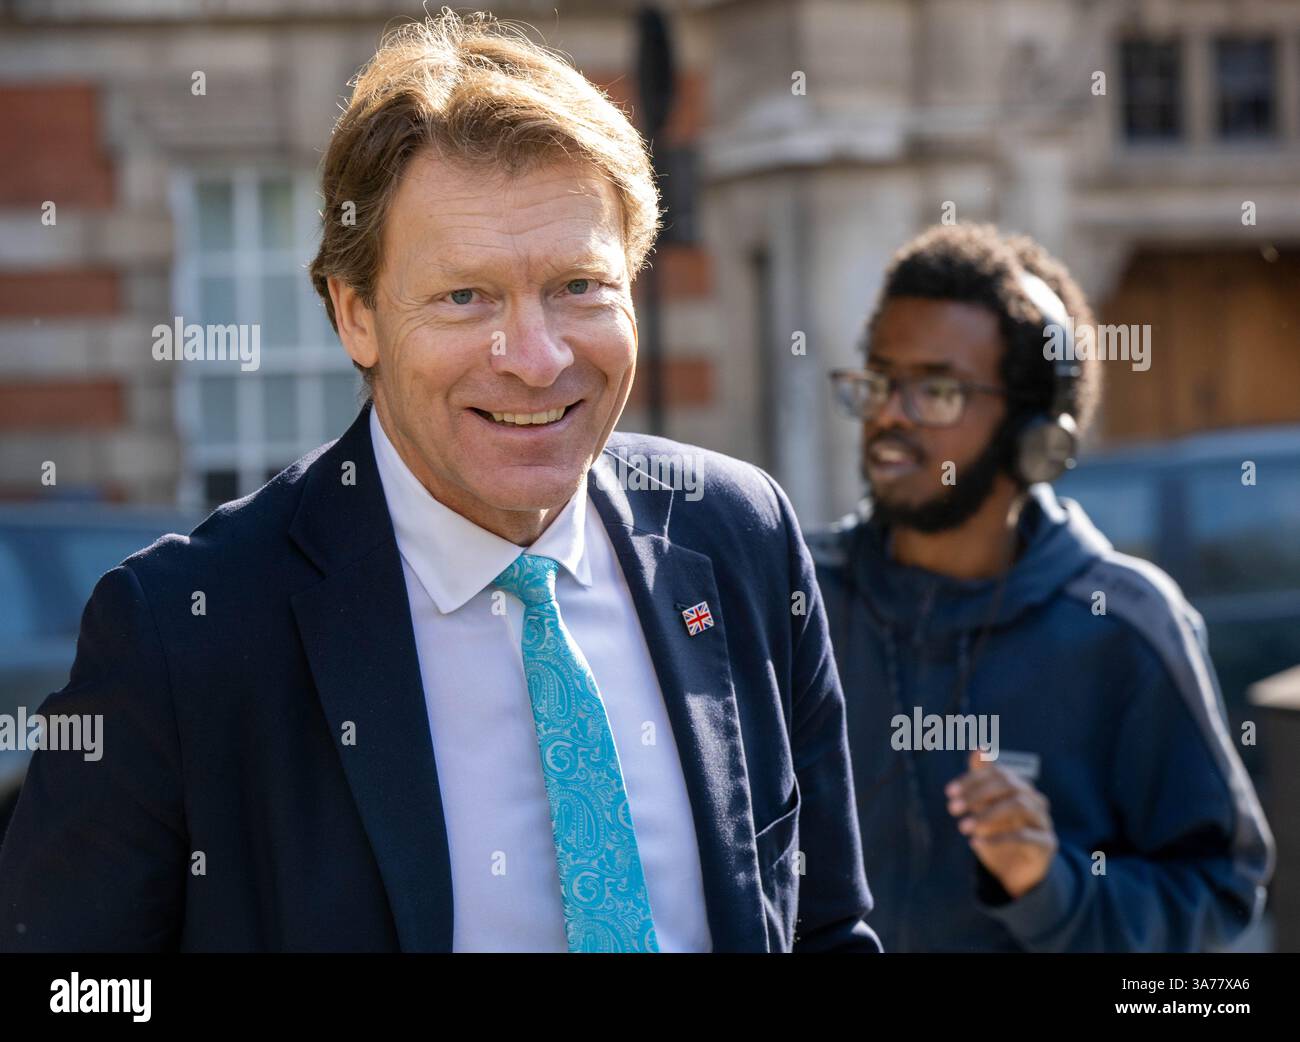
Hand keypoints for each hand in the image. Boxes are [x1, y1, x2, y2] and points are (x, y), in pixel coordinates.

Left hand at [945, 749, 1056, 898]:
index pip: (998, 772)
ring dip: (987, 814)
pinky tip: (975, 843)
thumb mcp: (985, 808)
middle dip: (978, 794)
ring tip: (963, 827)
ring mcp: (1043, 820)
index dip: (973, 779)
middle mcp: (1034, 799)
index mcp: (1019, 787)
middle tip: (952, 808)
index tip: (949, 792)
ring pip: (1019, 805)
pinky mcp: (1047, 843)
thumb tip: (979, 749)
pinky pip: (1025, 836)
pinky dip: (998, 838)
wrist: (1016, 872)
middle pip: (1009, 784)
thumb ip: (981, 779)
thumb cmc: (998, 833)